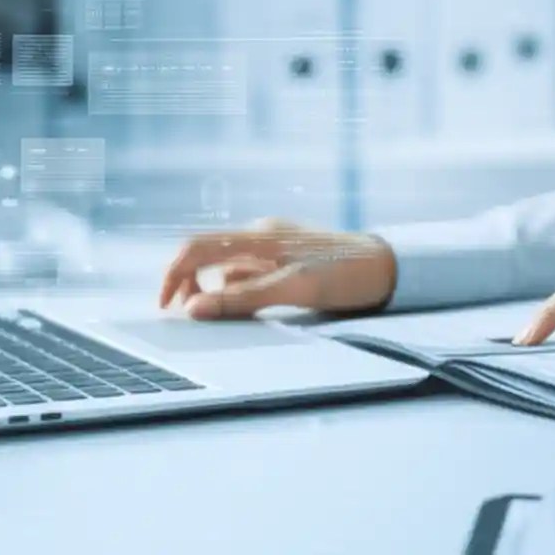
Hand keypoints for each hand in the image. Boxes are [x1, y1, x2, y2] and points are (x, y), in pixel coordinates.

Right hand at [157, 219, 396, 318]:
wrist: (390, 267)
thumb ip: (243, 299)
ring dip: (217, 291)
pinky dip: (239, 291)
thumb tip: (194, 309)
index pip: (197, 248)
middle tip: (190, 318)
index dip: (172, 276)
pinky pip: (250, 273)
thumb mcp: (293, 289)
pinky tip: (250, 307)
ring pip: (229, 268)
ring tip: (221, 316)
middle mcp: (262, 236)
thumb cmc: (346, 274)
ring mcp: (275, 246)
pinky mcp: (287, 259)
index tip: (165, 308)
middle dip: (190, 286)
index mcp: (259, 237)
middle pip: (207, 257)